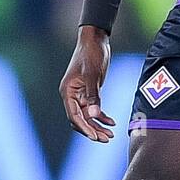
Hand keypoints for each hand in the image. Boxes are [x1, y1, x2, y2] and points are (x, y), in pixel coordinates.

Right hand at [59, 25, 114, 140]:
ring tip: (110, 135)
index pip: (74, 116)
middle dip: (92, 130)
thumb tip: (94, 116)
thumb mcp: (93, 75)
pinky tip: (111, 122)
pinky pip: (93, 109)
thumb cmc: (92, 54)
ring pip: (87, 116)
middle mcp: (72, 95)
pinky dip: (101, 116)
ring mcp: (80, 94)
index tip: (95, 137)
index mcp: (68, 92)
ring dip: (98, 125)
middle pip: (80, 119)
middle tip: (106, 139)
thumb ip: (93, 96)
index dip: (85, 128)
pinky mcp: (89, 92)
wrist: (95, 40)